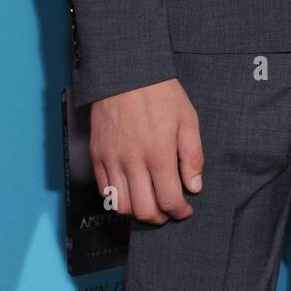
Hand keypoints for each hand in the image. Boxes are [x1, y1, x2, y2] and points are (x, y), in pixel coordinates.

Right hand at [89, 78, 203, 223]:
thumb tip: (193, 187)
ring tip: (149, 202)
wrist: (127, 72)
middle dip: (159, 218)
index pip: (169, 200)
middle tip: (168, 211)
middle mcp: (133, 161)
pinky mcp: (97, 155)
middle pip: (143, 210)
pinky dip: (118, 198)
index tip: (185, 210)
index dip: (180, 212)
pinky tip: (131, 189)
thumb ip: (192, 156)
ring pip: (121, 206)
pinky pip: (104, 191)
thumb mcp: (188, 119)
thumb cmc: (161, 93)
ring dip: (137, 211)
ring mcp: (112, 159)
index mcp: (159, 153)